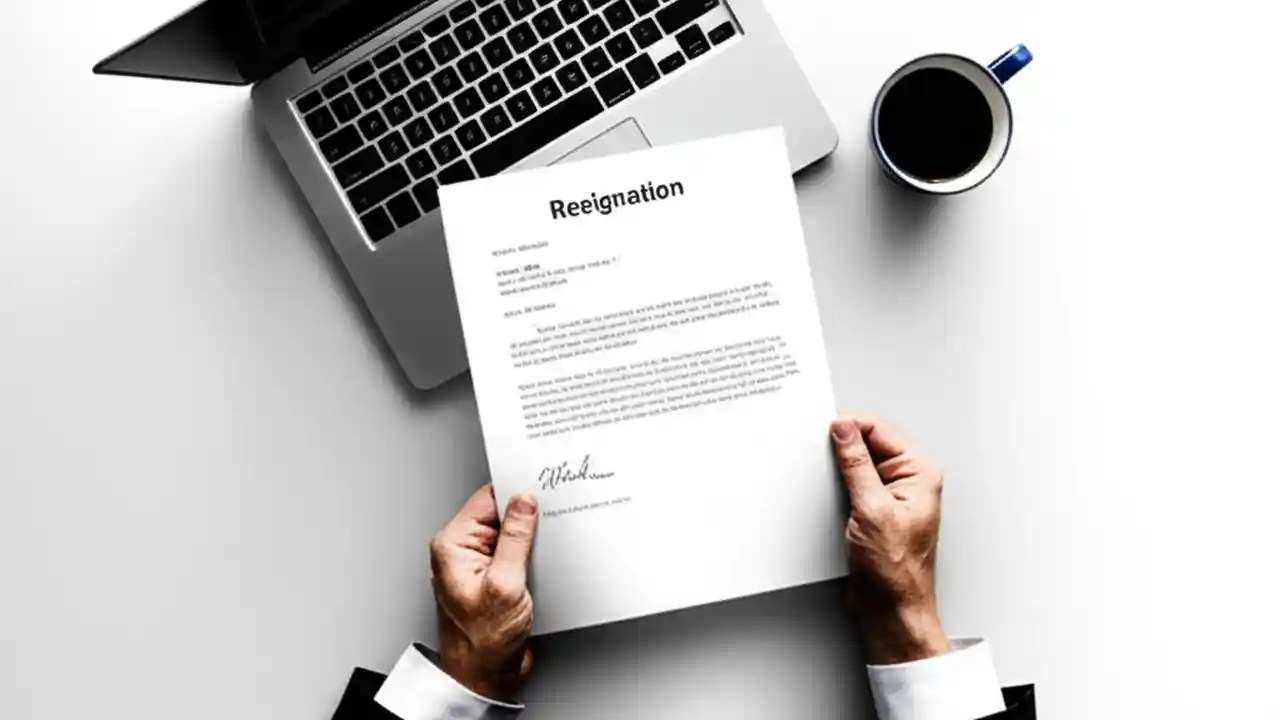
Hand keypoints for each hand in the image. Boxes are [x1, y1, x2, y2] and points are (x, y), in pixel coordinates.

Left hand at [430, 485, 538, 701]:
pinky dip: (530, 557)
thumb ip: (515, 539)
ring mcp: (478, 565)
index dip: (514, 493)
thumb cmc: (481, 642)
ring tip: (538, 557)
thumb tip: (523, 503)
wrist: (484, 676)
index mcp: (453, 546)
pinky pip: (515, 554)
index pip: (486, 499)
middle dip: (525, 518)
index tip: (539, 492)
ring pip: (510, 535)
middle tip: (546, 526)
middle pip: (499, 515)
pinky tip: (538, 568)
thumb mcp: (505, 584)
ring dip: (529, 541)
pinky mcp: (494, 578)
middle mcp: (461, 552)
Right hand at [831, 416, 950, 664]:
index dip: (851, 426)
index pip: (881, 430)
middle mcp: (908, 482)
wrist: (891, 610)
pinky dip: (837, 486)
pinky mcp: (874, 511)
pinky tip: (829, 495)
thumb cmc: (896, 571)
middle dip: (843, 447)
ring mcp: (891, 497)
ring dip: (838, 469)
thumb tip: (844, 429)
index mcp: (919, 473)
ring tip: (826, 480)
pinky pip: (852, 485)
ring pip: (858, 465)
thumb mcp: (872, 509)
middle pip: (869, 444)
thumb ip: (856, 464)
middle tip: (820, 453)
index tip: (826, 431)